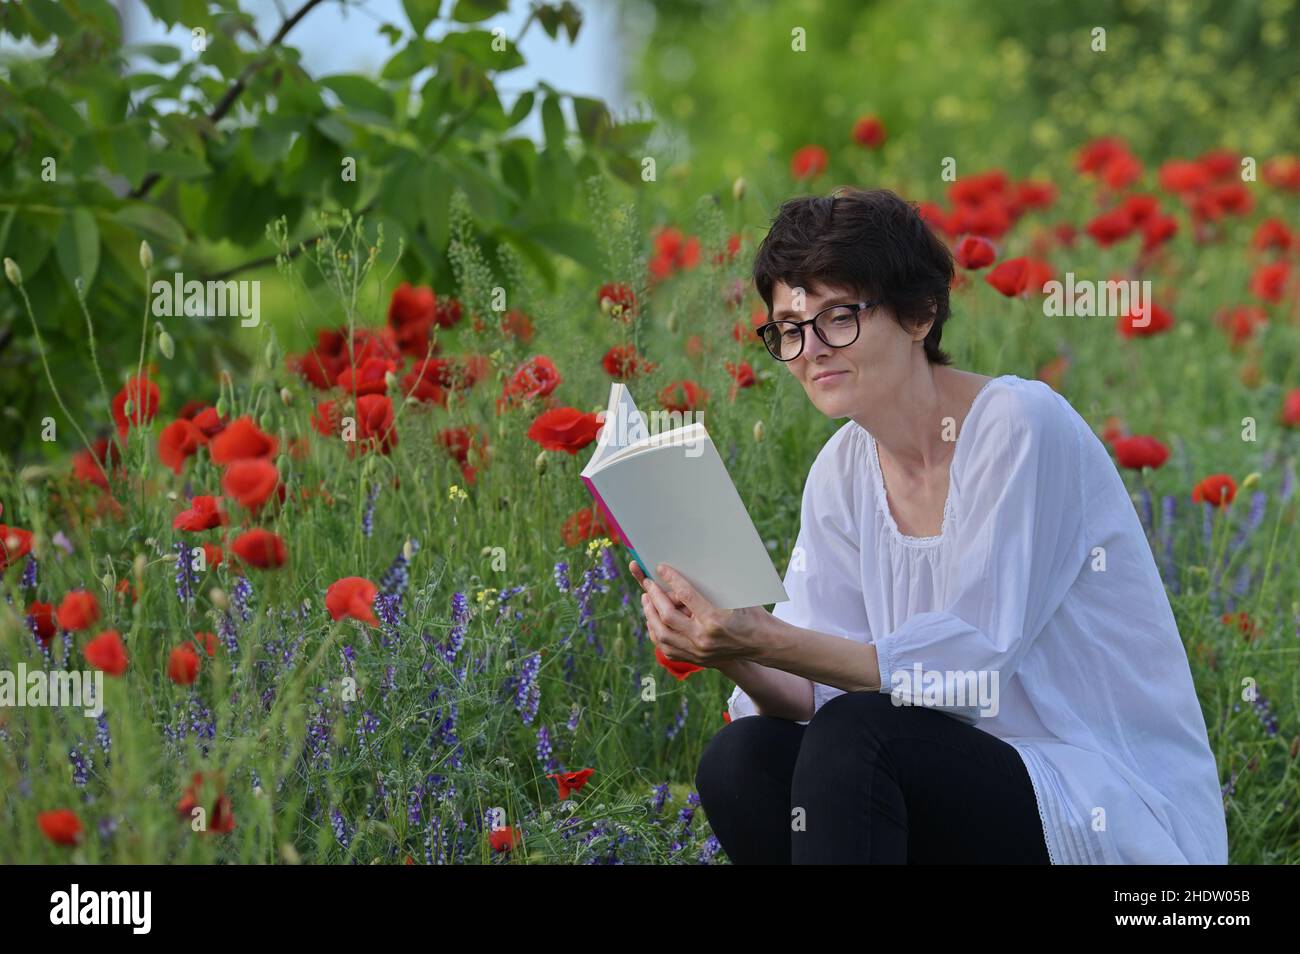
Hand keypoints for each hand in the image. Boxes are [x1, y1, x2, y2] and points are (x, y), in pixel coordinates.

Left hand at [630, 559, 769, 667]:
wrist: (763, 643)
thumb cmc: (751, 613)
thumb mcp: (736, 595)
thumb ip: (710, 586)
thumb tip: (687, 569)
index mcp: (716, 619)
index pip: (686, 595)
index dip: (671, 579)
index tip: (660, 567)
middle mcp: (704, 638)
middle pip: (667, 616)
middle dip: (654, 596)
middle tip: (648, 583)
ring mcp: (698, 652)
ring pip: (662, 635)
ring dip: (650, 615)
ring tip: (646, 599)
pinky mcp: (696, 660)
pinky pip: (667, 648)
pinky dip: (656, 633)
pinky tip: (653, 620)